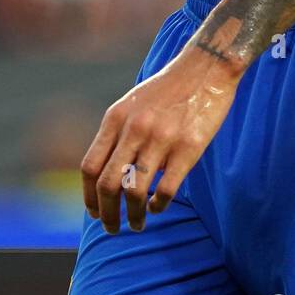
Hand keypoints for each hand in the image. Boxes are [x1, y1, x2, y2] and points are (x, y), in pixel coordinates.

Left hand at [80, 45, 242, 233]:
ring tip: (138, 223)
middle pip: (108, 185)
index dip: (89, 196)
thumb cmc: (168, 89)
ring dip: (134, 215)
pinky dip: (159, 205)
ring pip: (135, 191)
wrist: (206, 67)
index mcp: (116, 118)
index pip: (90, 167)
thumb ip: (117, 134)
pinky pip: (167, 188)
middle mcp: (134, 129)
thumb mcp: (133, 104)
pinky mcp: (188, 147)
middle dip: (107, 214)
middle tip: (112, 228)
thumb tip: (105, 174)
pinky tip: (159, 206)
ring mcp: (161, 139)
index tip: (94, 212)